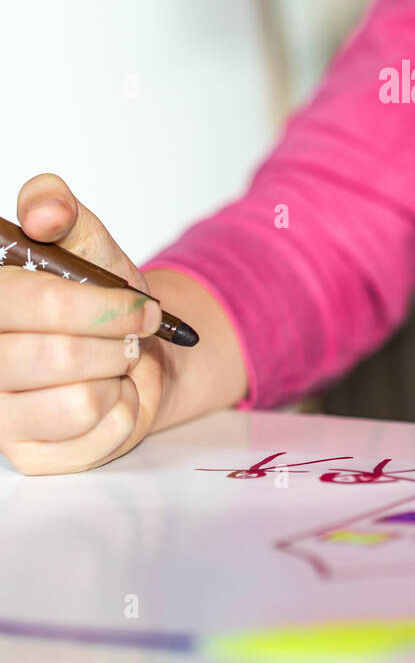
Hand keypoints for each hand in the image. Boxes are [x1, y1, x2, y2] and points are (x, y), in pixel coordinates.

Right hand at [0, 173, 168, 474]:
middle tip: (132, 335)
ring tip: (112, 364)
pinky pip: (98, 436)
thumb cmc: (96, 297)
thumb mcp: (84, 241)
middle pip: (58, 357)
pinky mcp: (28, 455)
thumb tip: (44, 212)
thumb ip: (58, 207)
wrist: (127, 352)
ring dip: (116, 377)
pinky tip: (108, 396)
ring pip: (78, 403)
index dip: (97, 304)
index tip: (138, 306)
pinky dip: (123, 411)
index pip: (31, 303)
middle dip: (116, 342)